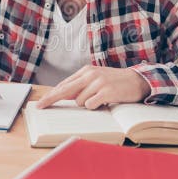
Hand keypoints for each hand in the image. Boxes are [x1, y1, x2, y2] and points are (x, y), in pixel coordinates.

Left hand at [35, 65, 150, 109]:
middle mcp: (90, 75)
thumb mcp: (96, 79)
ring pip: (79, 101)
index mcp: (86, 71)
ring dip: (87, 104)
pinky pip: (91, 105)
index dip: (51, 94)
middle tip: (40, 106)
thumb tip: (63, 96)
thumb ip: (81, 86)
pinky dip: (95, 107)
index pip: (64, 84)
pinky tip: (105, 102)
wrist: (138, 80)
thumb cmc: (115, 82)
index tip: (41, 103)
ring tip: (100, 100)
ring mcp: (98, 82)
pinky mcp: (106, 91)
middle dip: (51, 99)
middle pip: (64, 90)